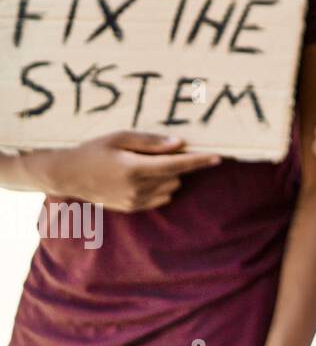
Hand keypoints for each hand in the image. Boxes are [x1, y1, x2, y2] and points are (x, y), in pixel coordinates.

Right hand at [37, 131, 220, 212]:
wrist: (68, 175)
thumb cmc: (94, 150)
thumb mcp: (120, 137)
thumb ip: (151, 142)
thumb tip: (179, 144)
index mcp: (135, 169)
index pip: (176, 165)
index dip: (199, 161)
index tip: (218, 157)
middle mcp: (137, 189)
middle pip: (176, 175)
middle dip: (176, 163)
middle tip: (158, 152)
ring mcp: (135, 202)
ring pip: (171, 187)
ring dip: (168, 175)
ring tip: (145, 164)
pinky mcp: (132, 208)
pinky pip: (161, 198)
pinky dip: (160, 187)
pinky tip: (143, 177)